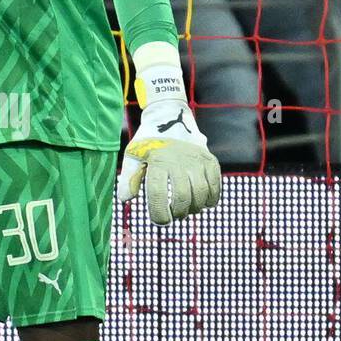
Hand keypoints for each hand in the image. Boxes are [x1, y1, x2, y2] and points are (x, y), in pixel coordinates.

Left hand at [118, 96, 220, 225]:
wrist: (168, 118)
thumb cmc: (148, 143)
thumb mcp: (133, 156)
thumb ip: (129, 178)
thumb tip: (126, 199)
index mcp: (157, 161)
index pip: (158, 194)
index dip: (160, 213)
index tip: (161, 222)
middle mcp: (178, 160)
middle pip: (183, 197)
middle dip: (179, 213)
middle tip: (175, 217)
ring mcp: (196, 160)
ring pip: (201, 193)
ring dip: (195, 208)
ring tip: (188, 210)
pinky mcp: (209, 160)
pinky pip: (215, 186)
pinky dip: (211, 199)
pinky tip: (203, 203)